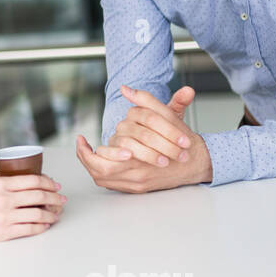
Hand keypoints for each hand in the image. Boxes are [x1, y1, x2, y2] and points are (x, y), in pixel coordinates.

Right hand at [0, 171, 65, 245]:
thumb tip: (18, 188)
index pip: (33, 180)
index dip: (49, 183)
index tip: (55, 186)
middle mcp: (5, 199)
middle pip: (40, 196)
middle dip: (55, 197)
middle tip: (61, 199)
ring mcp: (5, 217)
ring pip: (39, 213)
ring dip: (51, 214)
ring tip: (55, 215)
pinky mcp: (3, 233)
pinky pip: (30, 229)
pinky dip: (41, 227)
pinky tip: (44, 226)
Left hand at [76, 86, 211, 192]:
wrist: (196, 162)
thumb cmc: (182, 139)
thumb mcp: (169, 115)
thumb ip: (147, 101)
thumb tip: (126, 88)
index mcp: (144, 155)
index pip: (107, 156)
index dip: (90, 150)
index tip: (80, 138)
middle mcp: (140, 172)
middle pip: (102, 171)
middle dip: (86, 159)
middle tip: (79, 145)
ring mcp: (138, 182)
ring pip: (105, 179)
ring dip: (90, 166)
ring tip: (83, 151)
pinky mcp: (138, 188)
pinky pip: (111, 184)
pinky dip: (99, 173)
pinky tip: (95, 160)